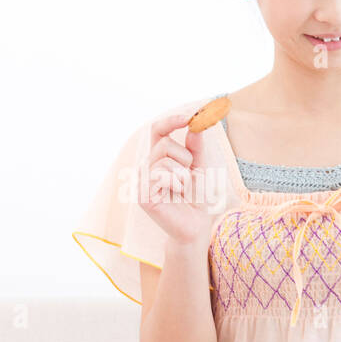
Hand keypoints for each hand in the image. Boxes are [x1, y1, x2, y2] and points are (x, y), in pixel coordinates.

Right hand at [137, 110, 219, 245]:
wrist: (196, 225)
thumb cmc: (196, 196)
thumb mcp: (199, 166)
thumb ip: (196, 146)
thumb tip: (195, 124)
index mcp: (157, 158)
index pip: (158, 131)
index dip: (171, 121)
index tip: (190, 116)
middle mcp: (146, 166)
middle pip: (164, 144)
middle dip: (184, 158)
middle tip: (188, 177)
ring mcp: (141, 181)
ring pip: (164, 160)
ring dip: (183, 175)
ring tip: (182, 189)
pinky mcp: (142, 195)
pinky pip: (161, 175)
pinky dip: (176, 183)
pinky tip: (175, 195)